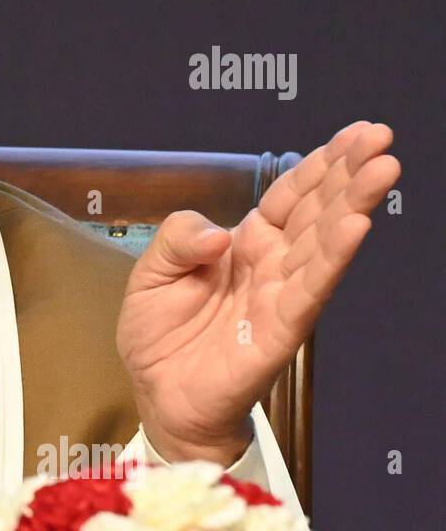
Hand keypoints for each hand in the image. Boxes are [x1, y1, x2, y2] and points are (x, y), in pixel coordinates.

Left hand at [116, 121, 399, 463]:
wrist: (159, 395)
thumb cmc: (159, 335)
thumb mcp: (150, 273)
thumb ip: (177, 239)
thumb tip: (219, 232)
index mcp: (245, 244)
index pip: (290, 196)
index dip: (320, 165)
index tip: (356, 135)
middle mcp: (272, 264)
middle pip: (317, 210)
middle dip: (349, 172)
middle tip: (381, 137)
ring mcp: (280, 295)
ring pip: (322, 243)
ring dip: (353, 206)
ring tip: (381, 171)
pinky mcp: (280, 329)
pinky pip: (309, 289)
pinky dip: (333, 258)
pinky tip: (355, 227)